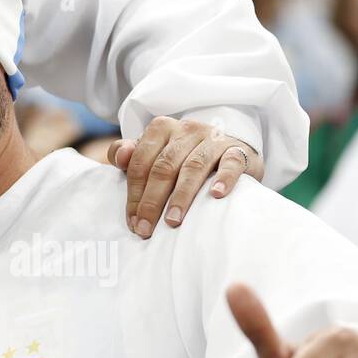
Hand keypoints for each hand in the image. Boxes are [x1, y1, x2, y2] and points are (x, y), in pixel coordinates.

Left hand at [107, 116, 262, 238]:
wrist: (230, 148)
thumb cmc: (184, 156)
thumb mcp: (155, 152)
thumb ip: (130, 154)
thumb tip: (120, 158)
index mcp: (161, 128)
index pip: (141, 162)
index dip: (134, 193)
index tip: (133, 222)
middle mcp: (186, 130)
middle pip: (164, 166)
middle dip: (152, 200)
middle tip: (146, 228)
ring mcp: (213, 139)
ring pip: (193, 167)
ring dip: (181, 196)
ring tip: (173, 221)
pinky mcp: (238, 150)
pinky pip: (231, 163)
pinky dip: (223, 178)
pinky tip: (215, 195)